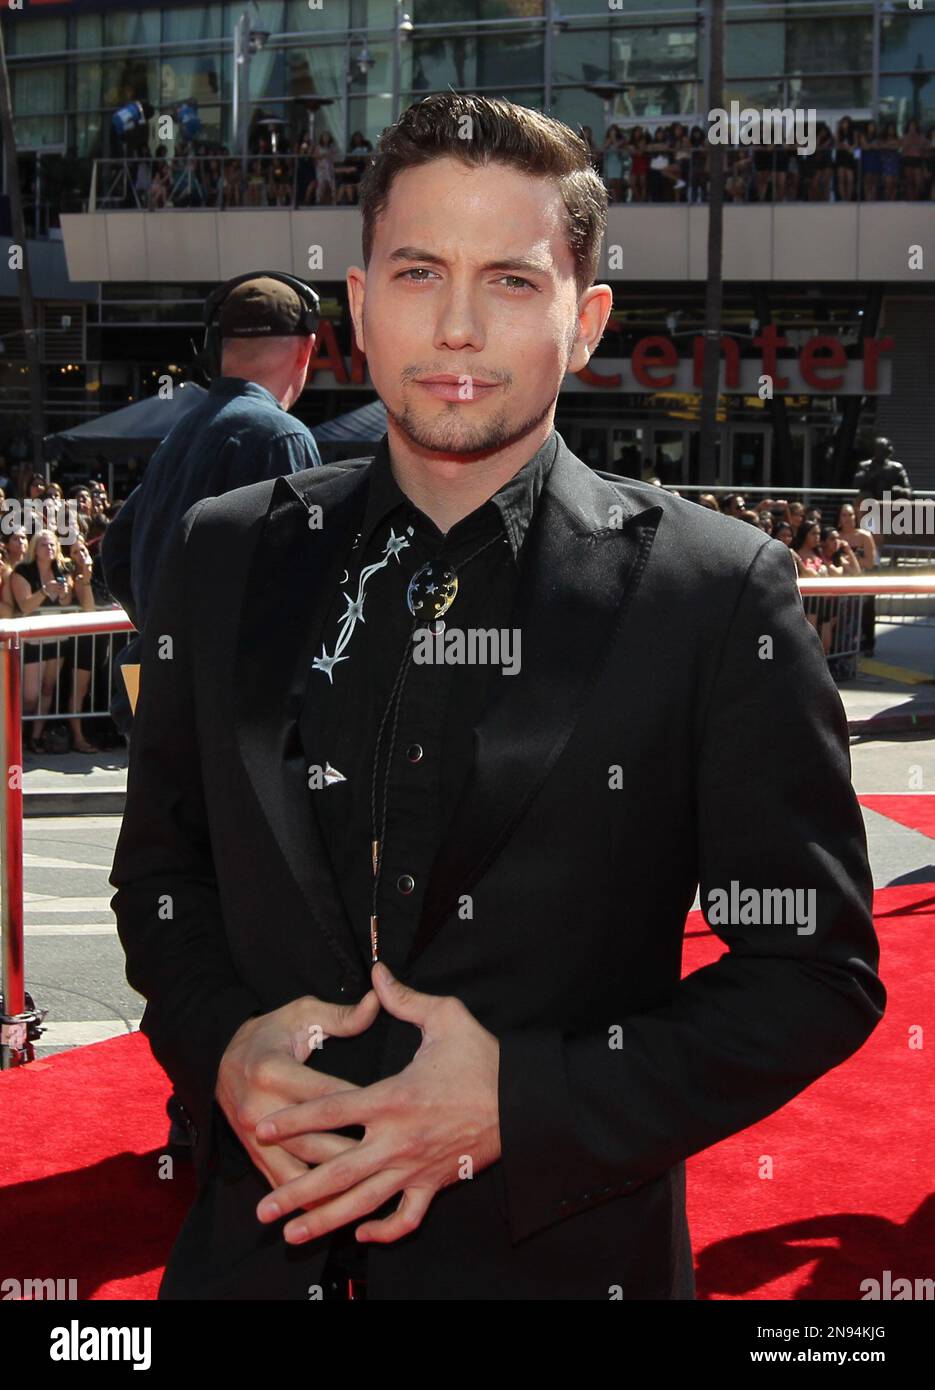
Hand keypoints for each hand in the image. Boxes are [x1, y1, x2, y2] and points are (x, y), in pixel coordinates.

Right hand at [215, 990, 380, 1192]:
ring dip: (333, 1187)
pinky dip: (309, 1201)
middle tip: (397, 1163)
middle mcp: (260, 1109)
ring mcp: (253, 1138)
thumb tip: (377, 1003)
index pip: (326, 1096)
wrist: (220, 1058)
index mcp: (273, 1071)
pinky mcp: (253, 1154)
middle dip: (356, 1156)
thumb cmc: (270, 1032)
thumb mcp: (302, 1014)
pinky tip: (336, 1211)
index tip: (398, 1116)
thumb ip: (341, 1016)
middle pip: (314, 1142)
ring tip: (372, 1194)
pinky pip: (283, 1184)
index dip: (363, 1107)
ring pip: (299, 1171)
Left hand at [253, 961, 501, 1245]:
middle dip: (296, 1192)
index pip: (332, 1110)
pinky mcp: (436, 1184)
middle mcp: (398, 1139)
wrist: (523, 1100)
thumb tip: (377, 972)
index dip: (294, 1120)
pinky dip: (382, 1231)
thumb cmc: (483, 1058)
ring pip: (362, 1203)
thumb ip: (404, 998)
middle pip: (337, 1171)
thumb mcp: (446, 1016)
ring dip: (325, 1220)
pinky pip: (406, 1217)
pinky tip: (360, 1233)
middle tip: (263, 1210)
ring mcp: (416, 1168)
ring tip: (292, 1234)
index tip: (263, 1129)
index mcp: (394, 1097)